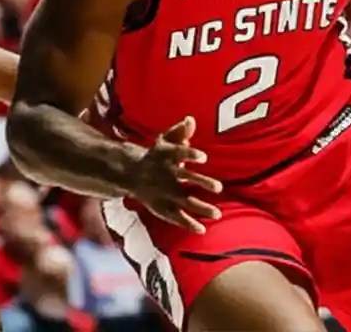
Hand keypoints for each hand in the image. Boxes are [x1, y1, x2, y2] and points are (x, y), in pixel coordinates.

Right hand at [126, 116, 223, 232]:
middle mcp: (166, 175)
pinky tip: (202, 229)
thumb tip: (191, 120)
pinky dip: (188, 224)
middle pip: (185, 179)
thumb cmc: (155, 155)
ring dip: (200, 207)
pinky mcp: (162, 206)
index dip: (191, 154)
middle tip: (219, 187)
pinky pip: (175, 217)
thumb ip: (179, 132)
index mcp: (166, 157)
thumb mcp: (164, 141)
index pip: (180, 153)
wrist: (130, 173)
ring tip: (218, 214)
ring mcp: (164, 193)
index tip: (204, 157)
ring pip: (184, 201)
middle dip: (202, 183)